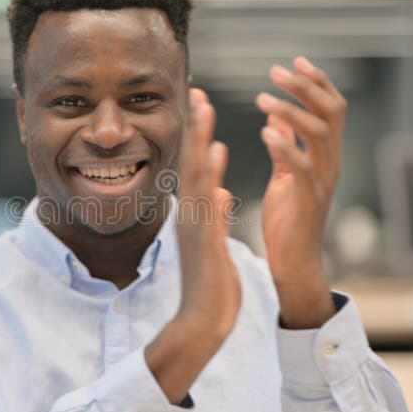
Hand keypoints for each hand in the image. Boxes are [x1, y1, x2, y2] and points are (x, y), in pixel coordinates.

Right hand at [175, 88, 241, 340]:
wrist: (203, 320)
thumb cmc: (211, 285)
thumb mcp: (216, 242)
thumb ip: (218, 214)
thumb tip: (222, 192)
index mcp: (195, 214)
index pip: (196, 167)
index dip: (199, 136)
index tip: (203, 106)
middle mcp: (190, 214)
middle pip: (191, 162)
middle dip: (195, 126)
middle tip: (198, 91)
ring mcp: (194, 224)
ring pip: (195, 173)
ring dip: (199, 138)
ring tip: (204, 106)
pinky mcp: (204, 238)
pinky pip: (207, 198)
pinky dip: (210, 173)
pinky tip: (216, 149)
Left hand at [255, 56, 344, 328]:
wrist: (293, 263)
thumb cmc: (289, 219)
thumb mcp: (286, 175)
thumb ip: (285, 145)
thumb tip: (275, 115)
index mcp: (324, 155)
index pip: (331, 108)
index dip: (317, 82)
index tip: (296, 60)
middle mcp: (330, 163)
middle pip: (332, 112)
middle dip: (307, 86)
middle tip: (277, 70)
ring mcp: (323, 181)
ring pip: (321, 134)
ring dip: (291, 111)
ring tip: (263, 98)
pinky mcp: (309, 201)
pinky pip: (303, 168)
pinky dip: (286, 147)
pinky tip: (265, 132)